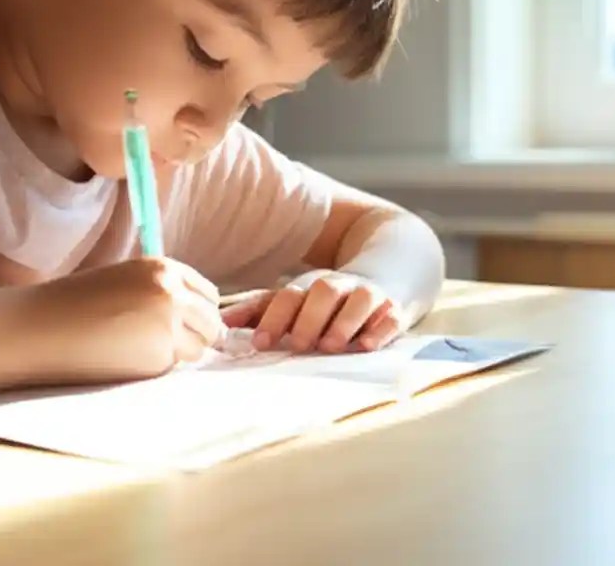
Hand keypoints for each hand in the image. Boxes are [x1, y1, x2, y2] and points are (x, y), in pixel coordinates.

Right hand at [35, 257, 226, 377]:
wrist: (41, 326)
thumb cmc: (75, 303)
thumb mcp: (126, 280)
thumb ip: (162, 291)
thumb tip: (196, 317)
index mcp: (164, 268)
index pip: (208, 295)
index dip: (198, 312)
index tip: (186, 323)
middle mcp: (173, 293)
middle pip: (212, 323)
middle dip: (196, 336)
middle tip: (165, 344)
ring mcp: (169, 325)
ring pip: (198, 349)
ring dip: (179, 353)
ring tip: (138, 348)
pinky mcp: (158, 356)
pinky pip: (172, 366)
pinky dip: (156, 366)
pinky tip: (126, 358)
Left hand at [221, 271, 402, 353]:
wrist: (390, 268)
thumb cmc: (330, 298)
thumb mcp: (295, 300)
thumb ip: (259, 313)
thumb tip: (219, 325)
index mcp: (308, 288)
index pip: (287, 297)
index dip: (273, 318)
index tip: (261, 343)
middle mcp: (338, 288)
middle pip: (323, 292)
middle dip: (309, 318)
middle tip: (298, 345)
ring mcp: (369, 295)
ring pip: (359, 299)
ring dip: (344, 321)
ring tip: (331, 345)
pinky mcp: (395, 308)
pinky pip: (391, 315)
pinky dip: (381, 329)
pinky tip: (369, 345)